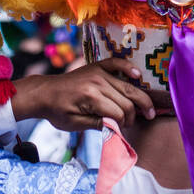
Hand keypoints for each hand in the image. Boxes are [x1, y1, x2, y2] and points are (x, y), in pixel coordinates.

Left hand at [11, 59, 154, 131]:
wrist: (44, 92)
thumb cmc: (57, 111)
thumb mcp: (75, 124)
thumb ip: (97, 125)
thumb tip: (118, 128)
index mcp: (91, 97)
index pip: (118, 113)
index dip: (124, 124)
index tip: (123, 130)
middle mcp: (97, 82)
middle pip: (127, 99)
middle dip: (136, 113)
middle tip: (145, 120)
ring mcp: (98, 72)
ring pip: (127, 86)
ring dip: (139, 98)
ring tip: (148, 109)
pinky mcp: (97, 66)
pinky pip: (117, 63)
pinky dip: (128, 67)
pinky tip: (138, 75)